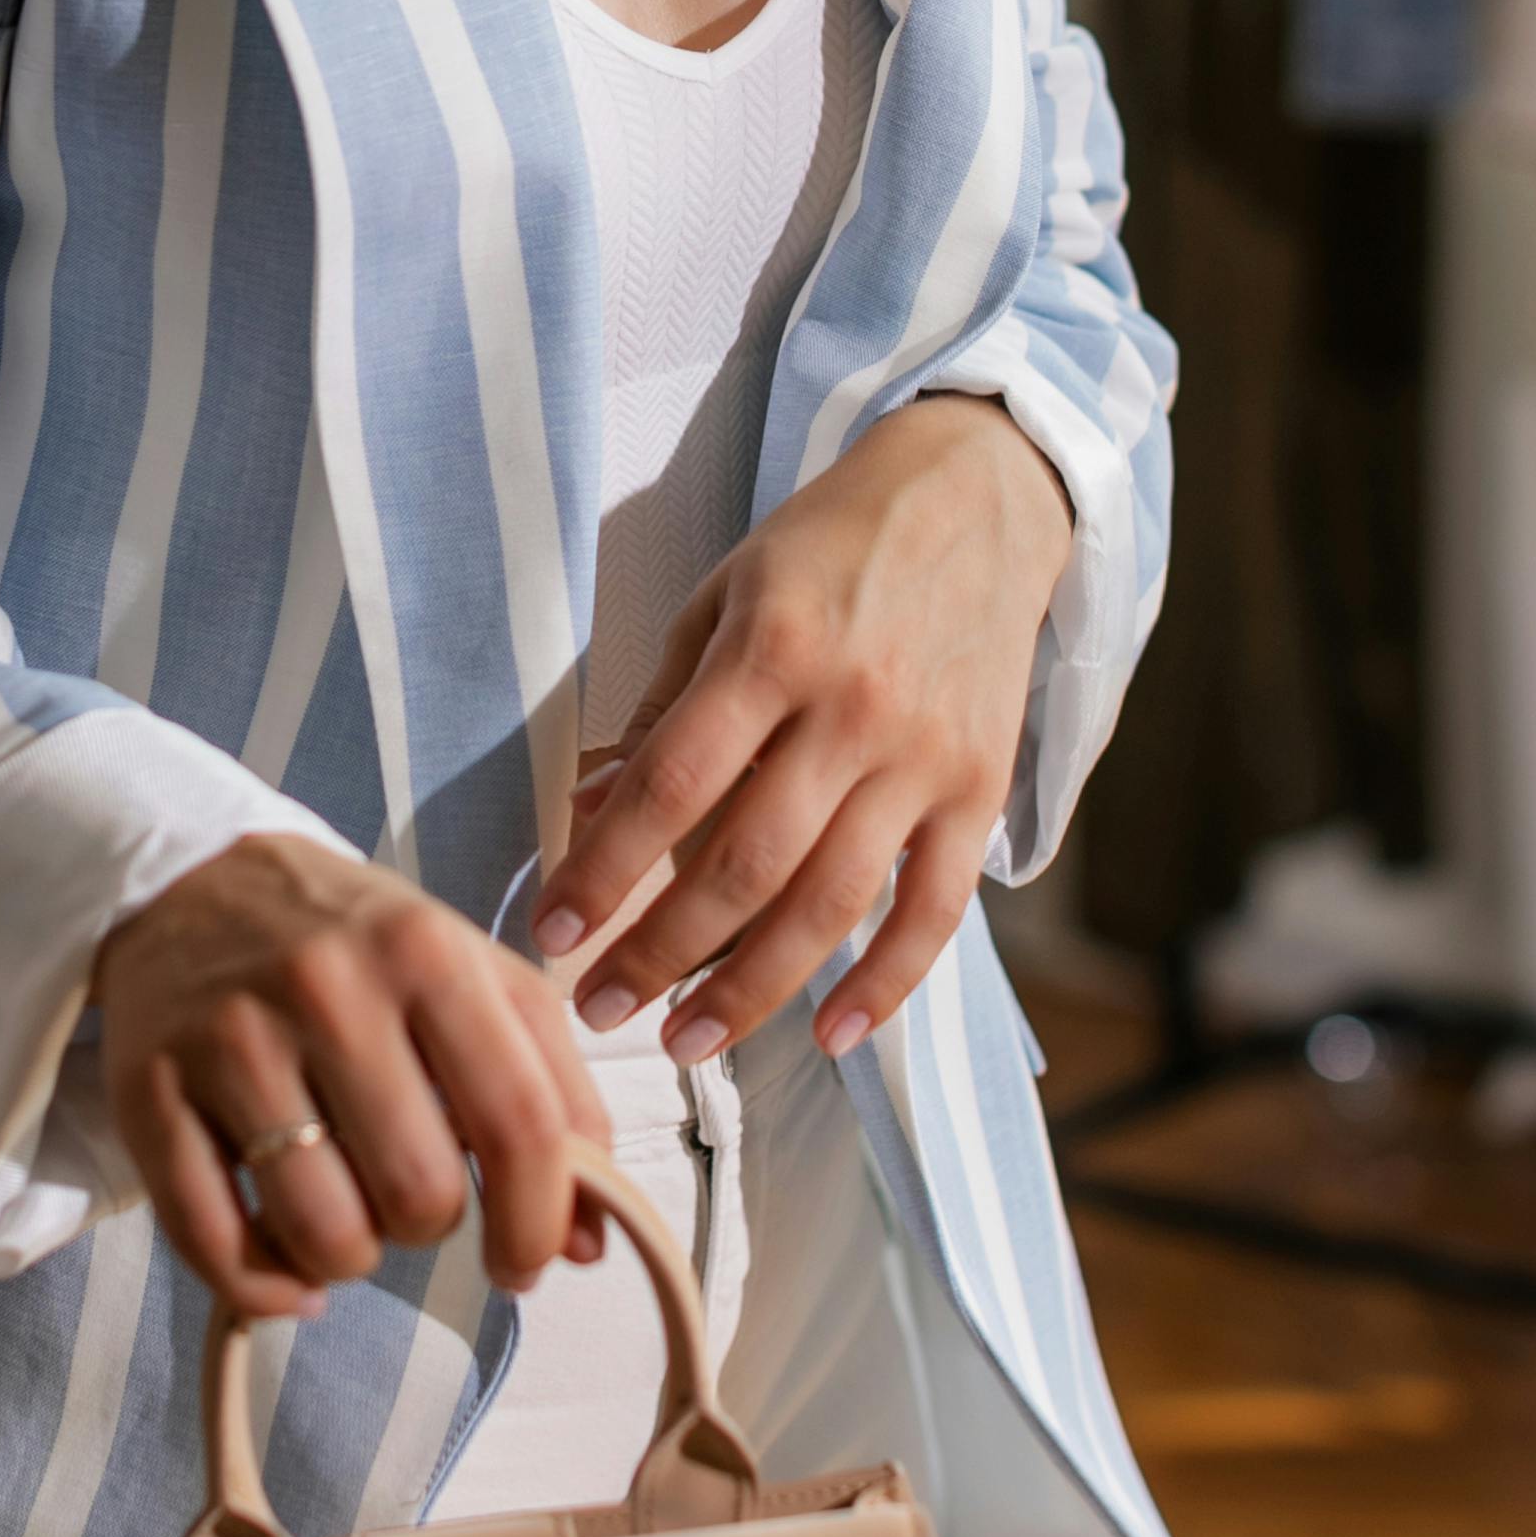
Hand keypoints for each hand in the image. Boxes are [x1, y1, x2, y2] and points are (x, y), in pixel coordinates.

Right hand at [92, 836, 608, 1317]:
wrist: (193, 879)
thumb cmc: (356, 945)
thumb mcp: (473, 977)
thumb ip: (551, 1094)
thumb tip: (587, 1242)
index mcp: (426, 953)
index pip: (517, 1123)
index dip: (538, 1220)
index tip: (527, 1262)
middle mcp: (327, 989)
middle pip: (420, 1196)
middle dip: (430, 1227)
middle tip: (410, 1194)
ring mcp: (229, 1040)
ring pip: (324, 1233)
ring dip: (348, 1259)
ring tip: (344, 1214)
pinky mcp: (147, 1091)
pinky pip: (214, 1246)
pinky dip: (263, 1286)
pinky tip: (284, 1262)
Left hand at [532, 397, 1072, 1069]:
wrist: (982, 494)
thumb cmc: (834, 542)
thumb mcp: (727, 591)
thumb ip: (664, 707)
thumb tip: (593, 812)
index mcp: (773, 649)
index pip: (670, 786)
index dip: (606, 870)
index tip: (553, 931)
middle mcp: (851, 709)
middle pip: (743, 865)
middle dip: (659, 953)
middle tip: (599, 1009)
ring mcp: (924, 757)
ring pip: (830, 904)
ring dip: (751, 990)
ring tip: (685, 1042)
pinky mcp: (981, 789)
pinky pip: (934, 910)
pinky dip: (885, 984)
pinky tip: (830, 1037)